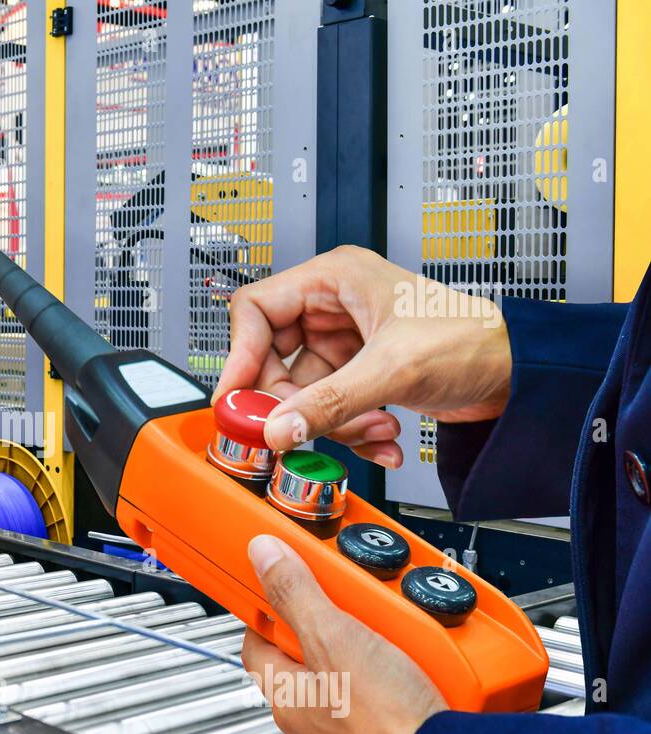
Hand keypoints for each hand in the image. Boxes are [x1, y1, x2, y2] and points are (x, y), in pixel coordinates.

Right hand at [216, 245, 512, 467]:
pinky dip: (350, 431)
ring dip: (333, 422)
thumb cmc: (473, 338)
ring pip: (301, 395)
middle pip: (272, 361)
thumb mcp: (392, 368)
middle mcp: (331, 309)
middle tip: (297, 429)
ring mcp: (343, 345)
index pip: (255, 311)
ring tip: (372, 426)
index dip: (239, 355)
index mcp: (333, 280)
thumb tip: (276, 428)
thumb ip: (328, 403)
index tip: (233, 398)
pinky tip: (382, 435)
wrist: (520, 373)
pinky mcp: (357, 377)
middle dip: (294, 402)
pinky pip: (327, 411)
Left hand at [241, 534, 447, 733]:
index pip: (257, 643)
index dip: (267, 609)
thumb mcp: (333, 639)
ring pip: (354, 674)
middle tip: (356, 605)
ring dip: (373, 647)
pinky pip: (392, 695)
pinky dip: (405, 675)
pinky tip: (425, 663)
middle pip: (311, 655)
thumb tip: (262, 556)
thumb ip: (297, 595)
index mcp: (288, 696)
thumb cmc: (385, 726)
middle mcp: (315, 721)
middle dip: (333, 624)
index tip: (281, 585)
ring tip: (397, 630)